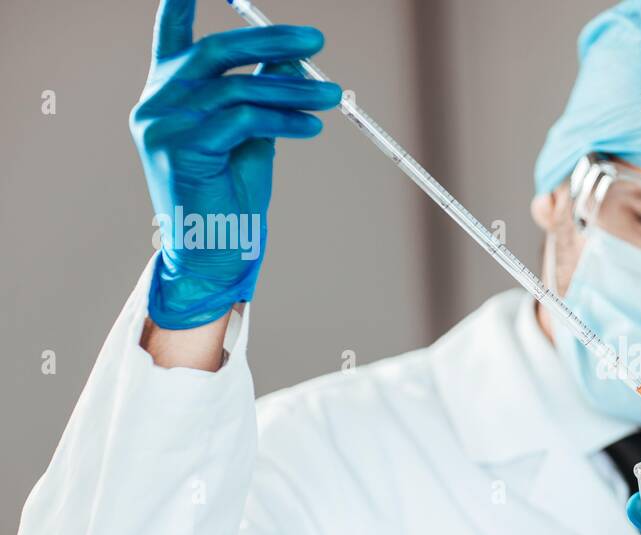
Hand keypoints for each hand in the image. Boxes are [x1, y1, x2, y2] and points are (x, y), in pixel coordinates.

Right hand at [131, 0, 341, 328]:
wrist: (215, 252)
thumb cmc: (230, 196)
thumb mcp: (251, 134)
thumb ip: (262, 93)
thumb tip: (289, 55)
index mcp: (167, 94)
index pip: (171, 37)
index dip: (181, 3)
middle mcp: (156, 103)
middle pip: (213, 52)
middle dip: (269, 40)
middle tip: (316, 40)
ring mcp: (161, 126)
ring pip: (236, 89)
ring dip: (293, 90)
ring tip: (333, 95)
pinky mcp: (179, 151)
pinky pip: (242, 121)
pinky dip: (284, 119)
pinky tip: (313, 125)